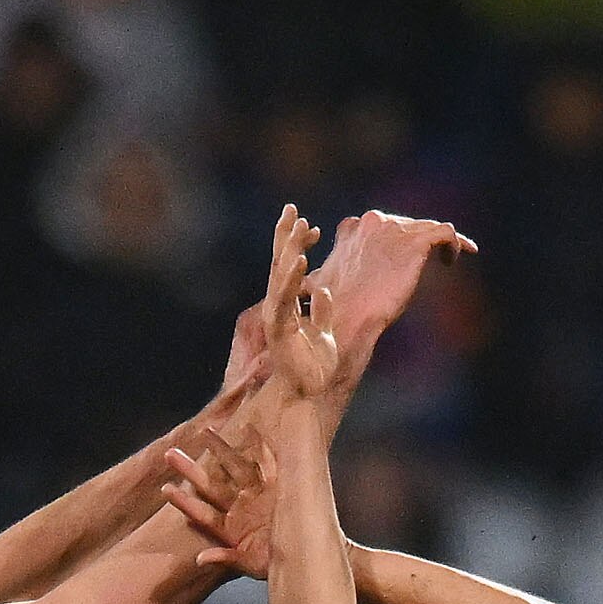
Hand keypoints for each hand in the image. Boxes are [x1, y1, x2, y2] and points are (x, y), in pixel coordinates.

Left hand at [165, 419, 275, 576]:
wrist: (305, 559)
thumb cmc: (275, 564)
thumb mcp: (250, 565)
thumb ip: (226, 558)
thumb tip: (200, 558)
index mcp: (230, 528)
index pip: (203, 514)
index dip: (185, 502)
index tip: (166, 489)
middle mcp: (239, 509)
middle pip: (211, 486)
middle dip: (191, 471)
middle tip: (169, 454)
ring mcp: (256, 496)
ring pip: (233, 470)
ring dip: (220, 451)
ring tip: (204, 431)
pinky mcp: (278, 488)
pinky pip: (269, 465)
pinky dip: (262, 449)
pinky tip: (251, 431)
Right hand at [207, 204, 315, 410]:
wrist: (307, 395)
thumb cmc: (314, 369)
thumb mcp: (324, 333)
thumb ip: (320, 312)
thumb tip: (321, 291)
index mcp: (290, 307)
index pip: (290, 269)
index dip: (298, 245)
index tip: (312, 225)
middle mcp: (280, 309)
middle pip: (280, 264)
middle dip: (285, 235)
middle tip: (292, 208)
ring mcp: (278, 318)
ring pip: (281, 277)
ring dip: (290, 250)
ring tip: (299, 226)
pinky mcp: (280, 330)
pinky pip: (285, 300)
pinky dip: (291, 279)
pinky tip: (300, 260)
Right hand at [304, 209, 471, 371]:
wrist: (347, 320)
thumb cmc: (331, 312)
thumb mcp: (322, 285)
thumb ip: (330, 273)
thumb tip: (307, 286)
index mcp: (351, 231)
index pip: (379, 225)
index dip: (393, 238)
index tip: (399, 254)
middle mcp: (373, 223)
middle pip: (405, 224)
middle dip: (417, 240)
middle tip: (430, 259)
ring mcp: (395, 230)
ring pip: (427, 226)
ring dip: (439, 240)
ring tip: (450, 256)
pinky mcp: (415, 243)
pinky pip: (444, 232)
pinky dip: (456, 242)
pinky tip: (456, 258)